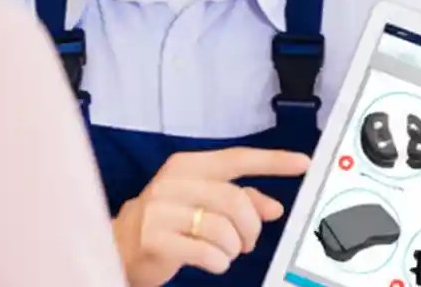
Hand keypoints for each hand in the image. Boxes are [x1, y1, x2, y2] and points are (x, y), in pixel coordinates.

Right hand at [112, 147, 310, 286]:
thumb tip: (274, 207)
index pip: (237, 158)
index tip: (303, 163)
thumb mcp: (202, 204)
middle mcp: (173, 182)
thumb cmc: (168, 223)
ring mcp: (161, 210)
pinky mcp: (155, 239)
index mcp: (187, 166)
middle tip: (249, 242)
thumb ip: (238, 201)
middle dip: (251, 226)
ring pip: (223, 228)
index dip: (272, 161)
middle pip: (234, 199)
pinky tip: (213, 262)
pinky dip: (219, 262)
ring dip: (233, 248)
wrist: (118, 246)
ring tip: (225, 253)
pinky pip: (207, 252)